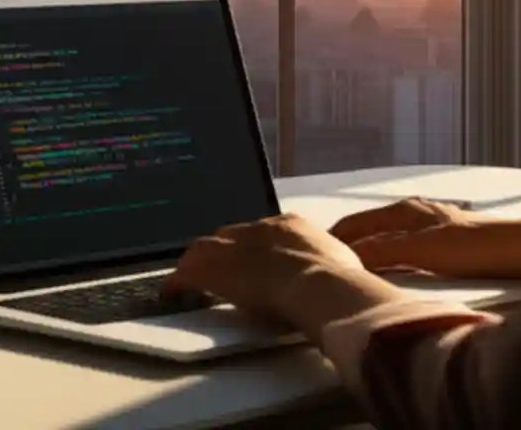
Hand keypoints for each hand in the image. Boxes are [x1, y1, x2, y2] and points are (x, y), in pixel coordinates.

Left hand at [163, 214, 406, 340]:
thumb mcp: (344, 266)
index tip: (254, 261)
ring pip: (204, 248)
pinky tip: (172, 294)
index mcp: (290, 225)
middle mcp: (259, 229)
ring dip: (197, 264)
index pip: (262, 231)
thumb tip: (347, 279)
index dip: (255, 248)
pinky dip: (178, 282)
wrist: (320, 285)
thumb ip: (336, 267)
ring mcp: (235, 246)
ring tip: (189, 279)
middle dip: (223, 252)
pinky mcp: (215, 269)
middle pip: (230, 235)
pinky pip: (187, 272)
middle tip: (218, 271)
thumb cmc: (340, 281)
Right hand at [333, 198, 520, 278]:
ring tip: (350, 274)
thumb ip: (382, 252)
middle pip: (368, 231)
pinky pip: (403, 252)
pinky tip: (390, 276)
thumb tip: (345, 256)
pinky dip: (388, 262)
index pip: (354, 224)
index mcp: (403, 211)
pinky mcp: (446, 246)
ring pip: (386, 242)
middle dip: (345, 246)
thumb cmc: (475, 246)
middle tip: (323, 267)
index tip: (308, 253)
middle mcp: (414, 215)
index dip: (331, 239)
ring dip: (367, 256)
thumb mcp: (420, 250)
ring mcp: (430, 229)